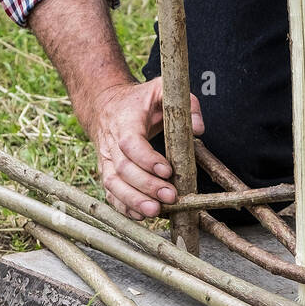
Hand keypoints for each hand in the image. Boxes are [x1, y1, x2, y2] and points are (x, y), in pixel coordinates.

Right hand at [86, 78, 203, 219]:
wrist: (105, 105)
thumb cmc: (140, 100)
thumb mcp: (163, 89)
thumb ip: (186, 104)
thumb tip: (199, 129)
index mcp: (124, 120)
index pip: (130, 143)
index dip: (147, 159)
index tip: (168, 171)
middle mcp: (110, 142)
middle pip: (123, 168)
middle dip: (147, 185)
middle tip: (170, 196)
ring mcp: (105, 159)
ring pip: (114, 184)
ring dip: (134, 200)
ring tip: (155, 211)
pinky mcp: (106, 172)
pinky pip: (111, 192)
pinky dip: (123, 206)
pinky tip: (141, 216)